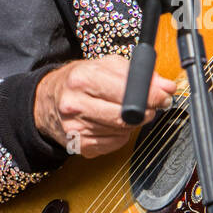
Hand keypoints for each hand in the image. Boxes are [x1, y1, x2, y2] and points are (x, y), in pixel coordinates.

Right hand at [34, 54, 176, 157]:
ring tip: (122, 111)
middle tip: (149, 105)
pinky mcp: (79, 146)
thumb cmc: (77, 82)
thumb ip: (138, 74)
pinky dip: (120, 134)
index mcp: (82, 79)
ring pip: (122, 131)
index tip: (162, 96)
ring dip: (131, 123)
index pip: (126, 91)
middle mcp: (75, 104)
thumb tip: (166, 87)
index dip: (151, 95)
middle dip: (146, 111)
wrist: (46, 101)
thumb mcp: (105, 66)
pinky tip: (110, 124)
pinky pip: (114, 144)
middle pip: (125, 116)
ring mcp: (75, 128)